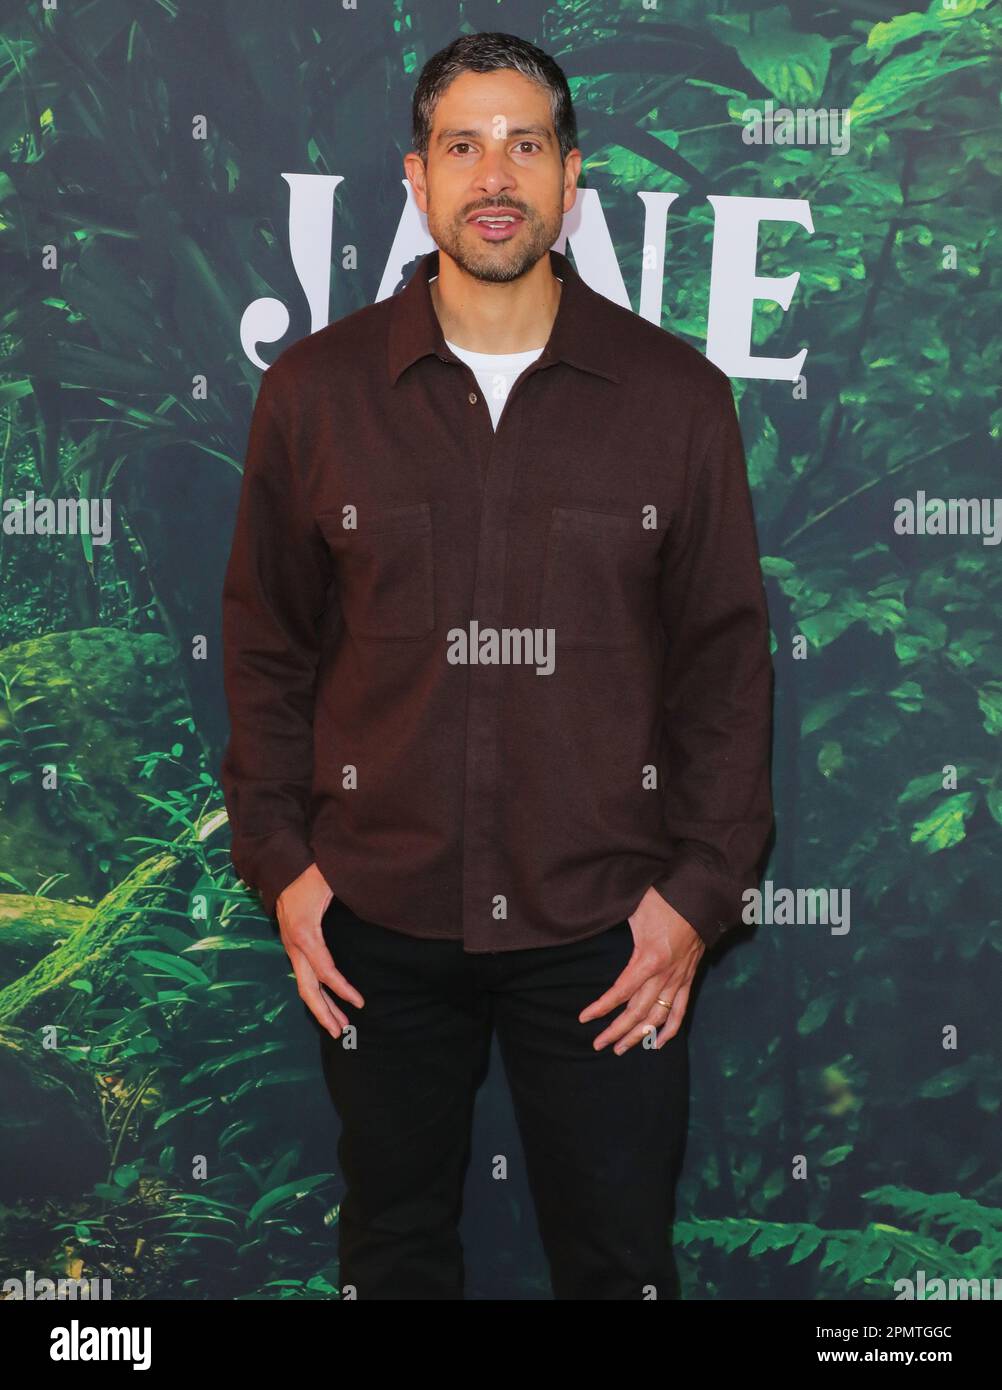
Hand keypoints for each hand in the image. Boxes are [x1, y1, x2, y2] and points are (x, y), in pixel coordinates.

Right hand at [276, 862, 363, 1038]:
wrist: (280, 870)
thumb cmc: (308, 874)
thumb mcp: (329, 880)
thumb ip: (350, 889)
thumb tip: (374, 894)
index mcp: (305, 934)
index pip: (325, 971)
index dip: (343, 989)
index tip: (361, 1003)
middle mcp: (295, 946)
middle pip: (307, 989)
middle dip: (324, 1013)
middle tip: (342, 1032)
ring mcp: (292, 948)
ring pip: (304, 986)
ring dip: (320, 1008)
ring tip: (338, 1027)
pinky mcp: (293, 947)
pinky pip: (304, 977)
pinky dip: (316, 994)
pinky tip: (328, 1004)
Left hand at [578, 886, 704, 1053]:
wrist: (700, 897)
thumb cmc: (664, 900)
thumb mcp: (635, 913)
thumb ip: (619, 931)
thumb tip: (596, 927)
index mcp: (649, 959)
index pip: (621, 993)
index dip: (601, 1008)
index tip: (584, 1018)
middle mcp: (665, 975)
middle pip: (638, 1012)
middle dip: (616, 1031)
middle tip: (598, 1044)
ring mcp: (678, 979)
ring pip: (658, 1017)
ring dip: (639, 1036)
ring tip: (621, 1049)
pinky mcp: (688, 978)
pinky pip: (680, 1010)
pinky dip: (670, 1030)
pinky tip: (658, 1043)